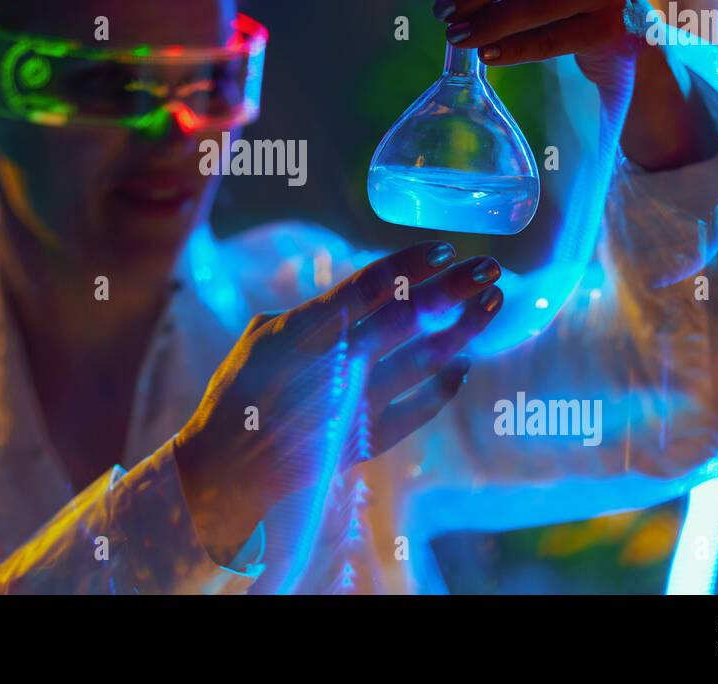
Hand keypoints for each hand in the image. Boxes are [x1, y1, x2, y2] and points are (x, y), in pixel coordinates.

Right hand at [173, 241, 502, 553]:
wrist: (226, 468)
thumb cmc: (238, 395)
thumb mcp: (260, 339)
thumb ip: (307, 315)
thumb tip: (347, 299)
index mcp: (308, 329)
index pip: (372, 285)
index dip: (413, 264)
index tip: (446, 248)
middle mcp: (338, 362)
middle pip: (410, 316)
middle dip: (455, 288)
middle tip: (490, 267)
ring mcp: (357, 402)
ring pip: (424, 359)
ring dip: (463, 330)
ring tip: (490, 304)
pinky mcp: (367, 438)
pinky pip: (419, 409)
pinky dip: (445, 386)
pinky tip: (464, 364)